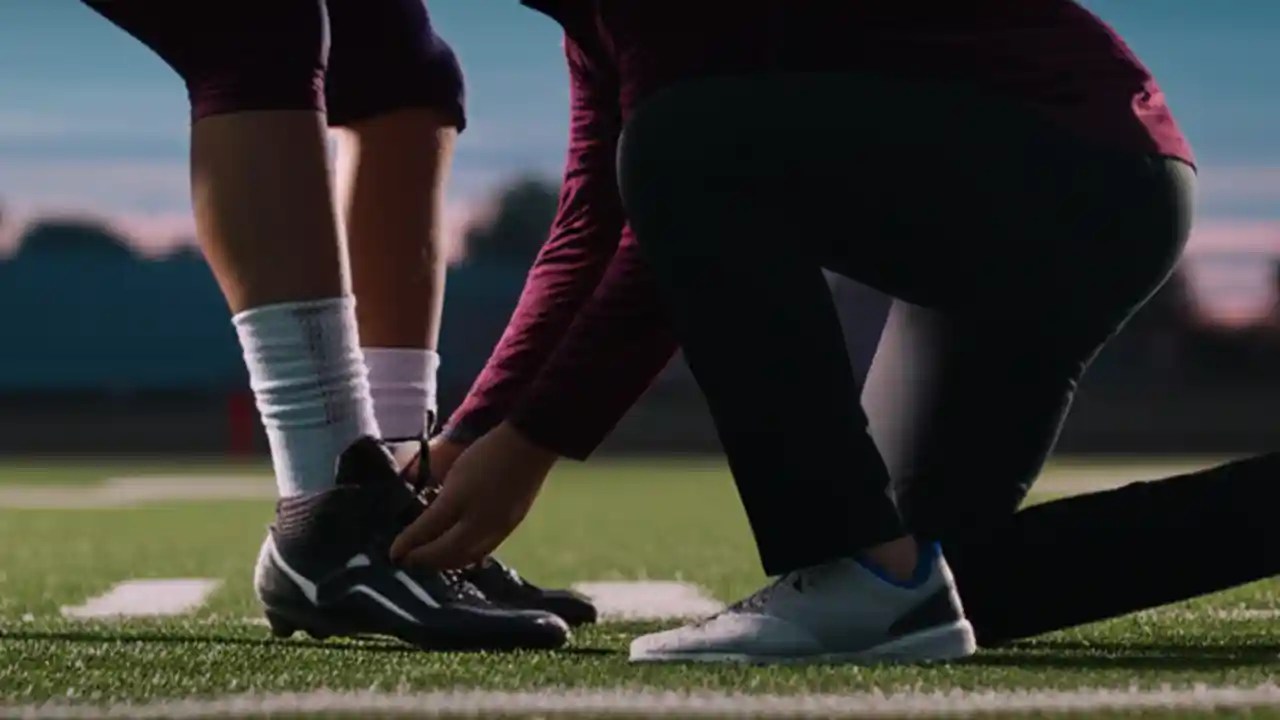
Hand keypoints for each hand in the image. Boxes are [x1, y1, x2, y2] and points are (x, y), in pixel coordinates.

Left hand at [391, 422, 558, 569]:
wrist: (529, 445)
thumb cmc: (486, 461)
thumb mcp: (453, 487)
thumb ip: (430, 518)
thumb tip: (409, 539)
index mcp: (471, 528)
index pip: (435, 547)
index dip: (413, 551)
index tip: (393, 555)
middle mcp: (487, 536)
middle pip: (453, 558)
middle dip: (429, 561)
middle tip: (408, 558)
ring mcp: (502, 530)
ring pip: (470, 556)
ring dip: (448, 560)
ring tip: (431, 555)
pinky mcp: (511, 521)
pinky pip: (484, 547)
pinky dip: (466, 552)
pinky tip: (459, 545)